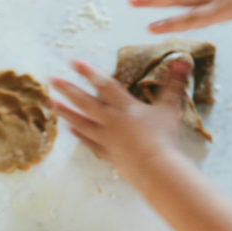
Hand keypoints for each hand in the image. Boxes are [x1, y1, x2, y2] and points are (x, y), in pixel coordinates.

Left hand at [49, 59, 188, 185]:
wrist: (155, 169)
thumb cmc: (163, 138)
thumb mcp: (170, 108)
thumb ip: (173, 84)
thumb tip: (182, 62)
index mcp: (125, 107)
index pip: (104, 85)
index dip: (88, 71)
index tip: (71, 61)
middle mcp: (111, 120)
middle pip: (85, 102)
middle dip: (67, 88)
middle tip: (49, 78)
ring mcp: (107, 138)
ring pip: (81, 122)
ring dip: (65, 112)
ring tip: (50, 103)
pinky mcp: (108, 154)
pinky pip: (90, 143)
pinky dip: (80, 136)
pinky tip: (71, 131)